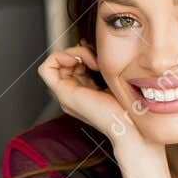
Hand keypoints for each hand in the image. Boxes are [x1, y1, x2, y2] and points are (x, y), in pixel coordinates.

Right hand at [38, 43, 169, 177]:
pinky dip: (58, 57)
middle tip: (97, 58)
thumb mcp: (115, 81)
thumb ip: (104, 68)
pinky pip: (46, 69)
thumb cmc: (129, 108)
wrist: (130, 126)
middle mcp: (72, 94)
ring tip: (93, 60)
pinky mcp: (63, 94)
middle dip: (79, 51)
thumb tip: (98, 51)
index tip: (100, 57)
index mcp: (84, 92)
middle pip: (64, 63)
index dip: (83, 53)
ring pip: (56, 62)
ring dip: (74, 52)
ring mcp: (66, 95)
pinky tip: (78, 59)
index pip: (73, 65)